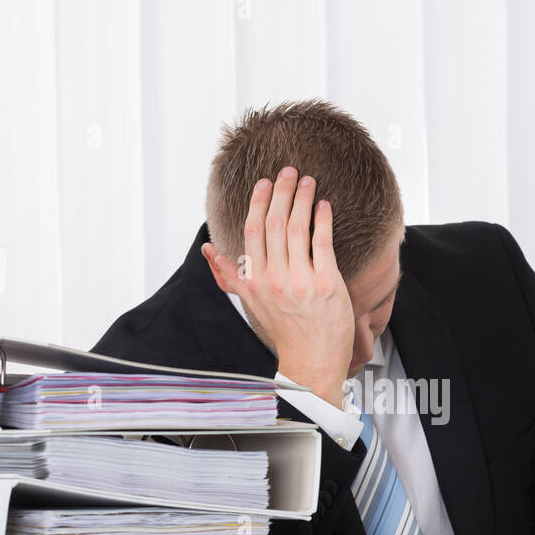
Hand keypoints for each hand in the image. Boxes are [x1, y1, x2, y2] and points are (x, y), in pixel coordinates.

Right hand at [201, 166, 353, 408]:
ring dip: (304, 198)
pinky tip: (324, 206)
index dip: (259, 203)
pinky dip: (323, 220)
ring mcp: (300, 281)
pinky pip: (323, 243)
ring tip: (309, 181)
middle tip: (289, 171)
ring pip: (298, 228)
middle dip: (282, 192)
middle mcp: (274, 279)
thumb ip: (230, 275)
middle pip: (275, 223)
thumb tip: (208, 251)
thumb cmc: (284, 332)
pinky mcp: (326, 284)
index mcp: (254, 281)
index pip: (253, 231)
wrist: (311, 363)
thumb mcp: (251, 303)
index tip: (265, 183)